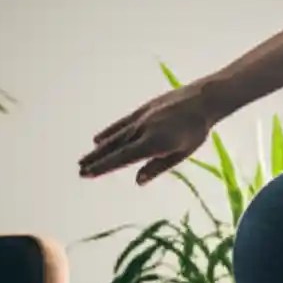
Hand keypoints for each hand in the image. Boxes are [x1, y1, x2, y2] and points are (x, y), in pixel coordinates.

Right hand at [78, 81, 216, 184]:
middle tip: (80, 171)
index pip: (123, 158)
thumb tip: (138, 182)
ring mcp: (141, 118)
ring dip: (99, 149)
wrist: (202, 100)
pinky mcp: (142, 110)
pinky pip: (121, 124)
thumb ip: (159, 167)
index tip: (87, 174)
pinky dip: (109, 132)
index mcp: (154, 143)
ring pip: (115, 136)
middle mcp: (143, 130)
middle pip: (115, 148)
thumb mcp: (181, 153)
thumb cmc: (196, 131)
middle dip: (97, 160)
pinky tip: (97, 139)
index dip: (104, 167)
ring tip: (83, 160)